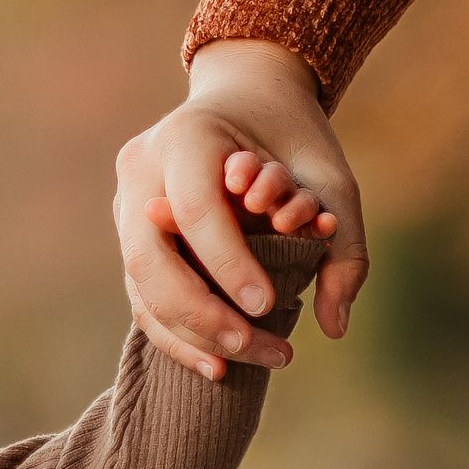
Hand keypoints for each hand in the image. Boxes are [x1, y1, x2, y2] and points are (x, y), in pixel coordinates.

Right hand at [113, 38, 366, 381]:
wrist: (247, 101)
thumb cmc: (294, 141)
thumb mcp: (331, 180)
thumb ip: (342, 247)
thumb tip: (334, 326)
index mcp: (186, 136)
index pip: (197, 211)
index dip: (229, 265)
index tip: (269, 307)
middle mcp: (141, 166)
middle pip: (152, 257)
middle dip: (202, 313)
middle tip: (256, 346)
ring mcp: (126, 200)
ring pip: (139, 283)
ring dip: (187, 335)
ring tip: (235, 368)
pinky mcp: (128, 232)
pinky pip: (140, 293)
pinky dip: (174, 334)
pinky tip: (214, 365)